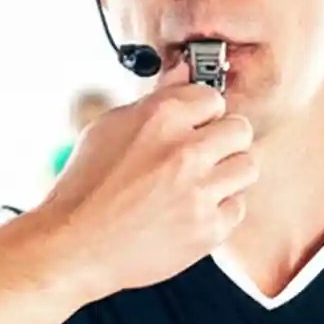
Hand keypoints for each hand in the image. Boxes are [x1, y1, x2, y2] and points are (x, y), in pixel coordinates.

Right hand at [33, 62, 256, 299]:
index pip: (213, 98)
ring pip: (247, 167)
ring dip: (226, 175)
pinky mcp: (208, 228)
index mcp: (161, 117)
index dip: (203, 115)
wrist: (76, 247)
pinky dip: (219, 211)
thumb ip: (155, 101)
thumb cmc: (86, 190)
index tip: (196, 127)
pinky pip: (237, 207)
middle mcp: (185, 150)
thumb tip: (185, 76)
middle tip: (201, 158)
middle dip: (222, 142)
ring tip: (198, 186)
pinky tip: (191, 213)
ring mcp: (199, 191)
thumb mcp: (109, 129)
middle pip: (239, 130)